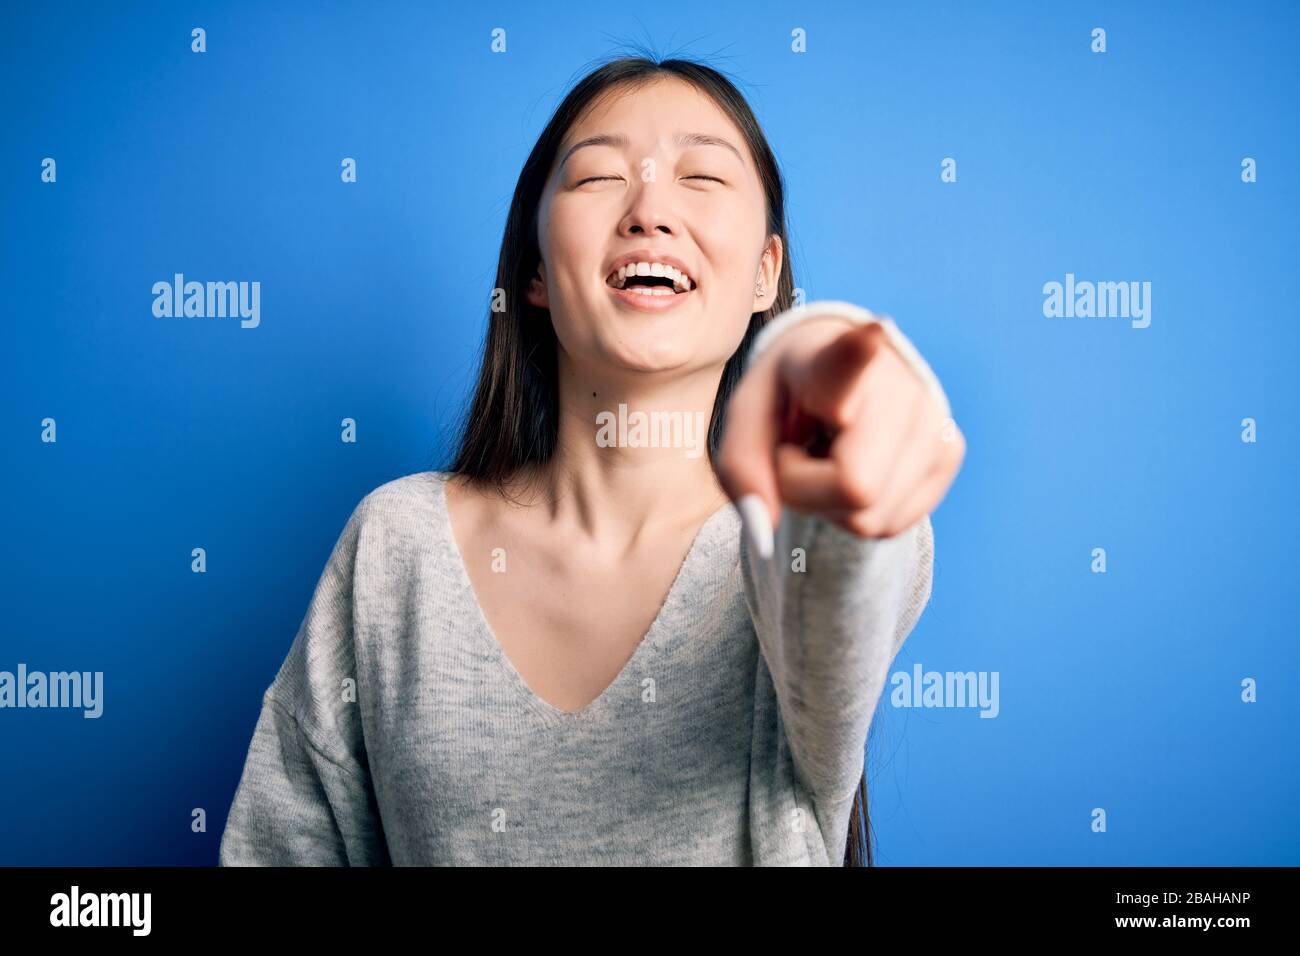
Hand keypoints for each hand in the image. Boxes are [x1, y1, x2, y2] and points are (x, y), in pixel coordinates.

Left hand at [716, 316, 964, 555]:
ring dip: (830, 504)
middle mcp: (898, 385)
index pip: (849, 359)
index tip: (868, 333)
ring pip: (869, 519)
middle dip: (806, 491)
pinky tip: (857, 466)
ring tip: (831, 454)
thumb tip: (767, 531)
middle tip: (801, 451)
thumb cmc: (788, 398)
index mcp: (833, 360)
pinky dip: (858, 512)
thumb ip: (741, 471)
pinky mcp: (951, 451)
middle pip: (853, 489)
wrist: (843, 374)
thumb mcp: (745, 424)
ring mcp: (934, 419)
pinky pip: (889, 525)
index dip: (857, 354)